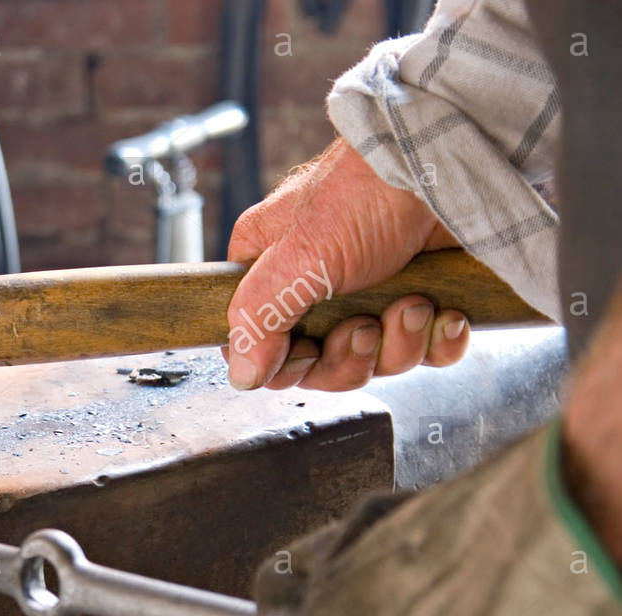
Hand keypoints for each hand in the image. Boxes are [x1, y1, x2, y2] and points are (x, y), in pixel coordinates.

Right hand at [225, 137, 469, 390]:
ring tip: (414, 304)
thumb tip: (242, 373)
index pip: (263, 346)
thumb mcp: (299, 257)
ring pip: (377, 360)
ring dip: (401, 343)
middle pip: (322, 365)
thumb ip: (259, 318)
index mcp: (273, 271)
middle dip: (352, 355)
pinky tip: (445, 313)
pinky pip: (428, 350)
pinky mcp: (426, 299)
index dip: (288, 364)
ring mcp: (375, 295)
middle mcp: (319, 287)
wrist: (452, 163)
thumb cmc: (369, 190)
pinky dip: (439, 341)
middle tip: (366, 327)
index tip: (308, 354)